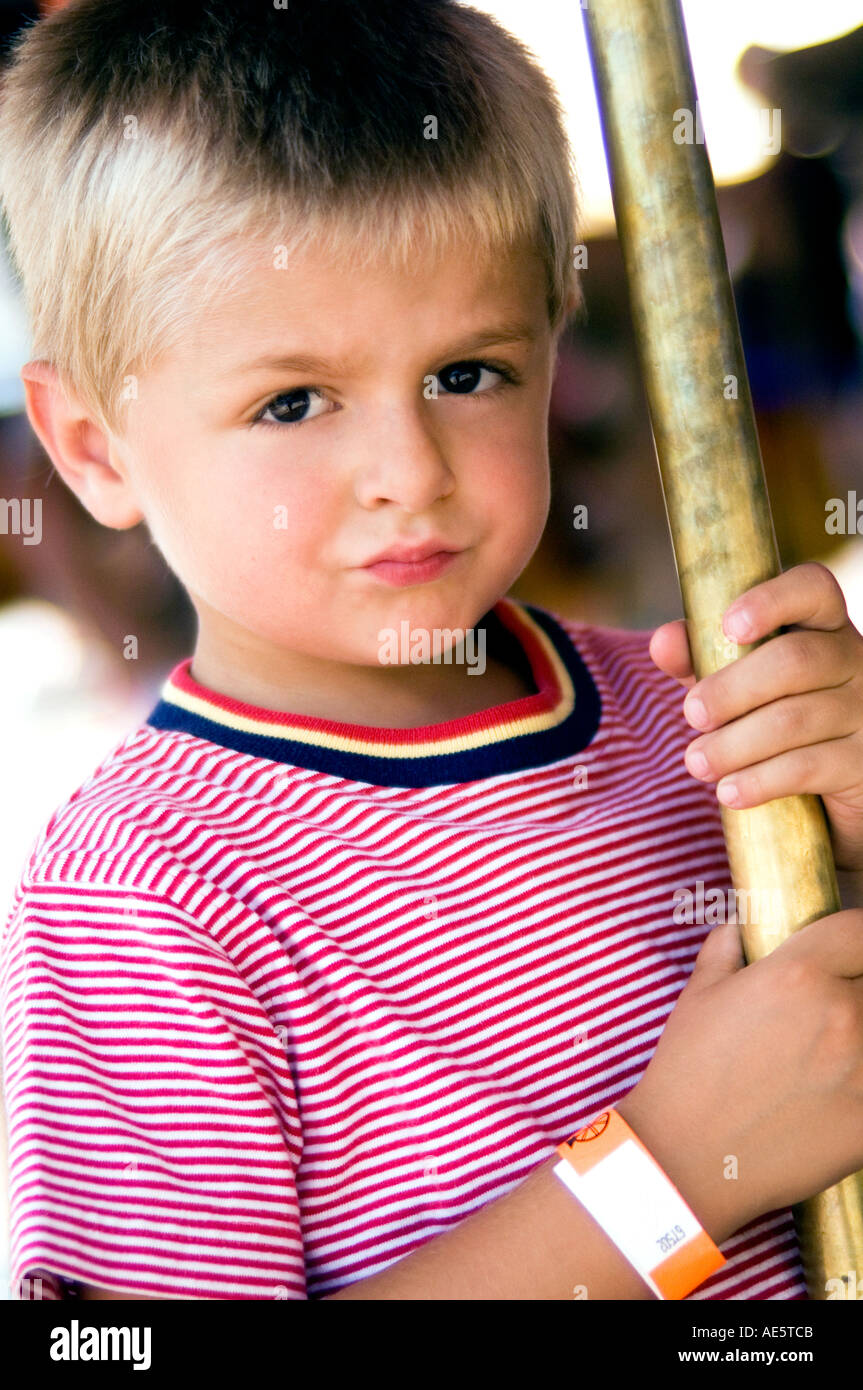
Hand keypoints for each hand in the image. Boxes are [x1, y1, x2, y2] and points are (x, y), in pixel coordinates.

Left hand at [649, 562, 862, 871]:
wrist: (834, 790)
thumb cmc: (777, 717)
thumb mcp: (739, 684)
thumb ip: (703, 659)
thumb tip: (663, 641)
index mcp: (823, 627)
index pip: (813, 588)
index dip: (771, 600)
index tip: (729, 626)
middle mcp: (854, 660)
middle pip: (794, 660)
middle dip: (731, 688)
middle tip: (692, 714)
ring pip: (794, 719)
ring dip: (733, 744)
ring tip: (696, 763)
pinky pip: (807, 767)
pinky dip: (759, 780)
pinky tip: (729, 792)